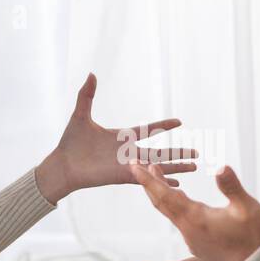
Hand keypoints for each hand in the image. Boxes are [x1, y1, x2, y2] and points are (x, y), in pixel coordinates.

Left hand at [34, 73, 198, 202]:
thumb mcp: (80, 114)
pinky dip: (162, 182)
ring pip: (158, 165)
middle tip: (197, 152)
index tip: (179, 121)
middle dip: (178, 152)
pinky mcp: (124, 176)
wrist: (62, 164)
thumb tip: (91, 74)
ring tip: (194, 166)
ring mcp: (129, 165)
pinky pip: (147, 179)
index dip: (164, 125)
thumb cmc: (70, 142)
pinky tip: (176, 186)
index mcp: (123, 137)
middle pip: (160, 151)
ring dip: (176, 167)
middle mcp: (129, 152)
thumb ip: (87, 95)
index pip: (149, 129)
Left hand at [131, 162, 259, 260]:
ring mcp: (191, 239)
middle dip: (148, 183)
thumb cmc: (255, 236)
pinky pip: (178, 220)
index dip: (148, 179)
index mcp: (196, 219)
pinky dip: (172, 204)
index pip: (165, 196)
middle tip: (136, 165)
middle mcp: (188, 230)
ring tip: (155, 174)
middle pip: (161, 203)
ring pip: (169, 212)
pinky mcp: (197, 244)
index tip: (134, 165)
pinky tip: (177, 197)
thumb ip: (232, 187)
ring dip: (160, 192)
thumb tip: (221, 167)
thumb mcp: (246, 208)